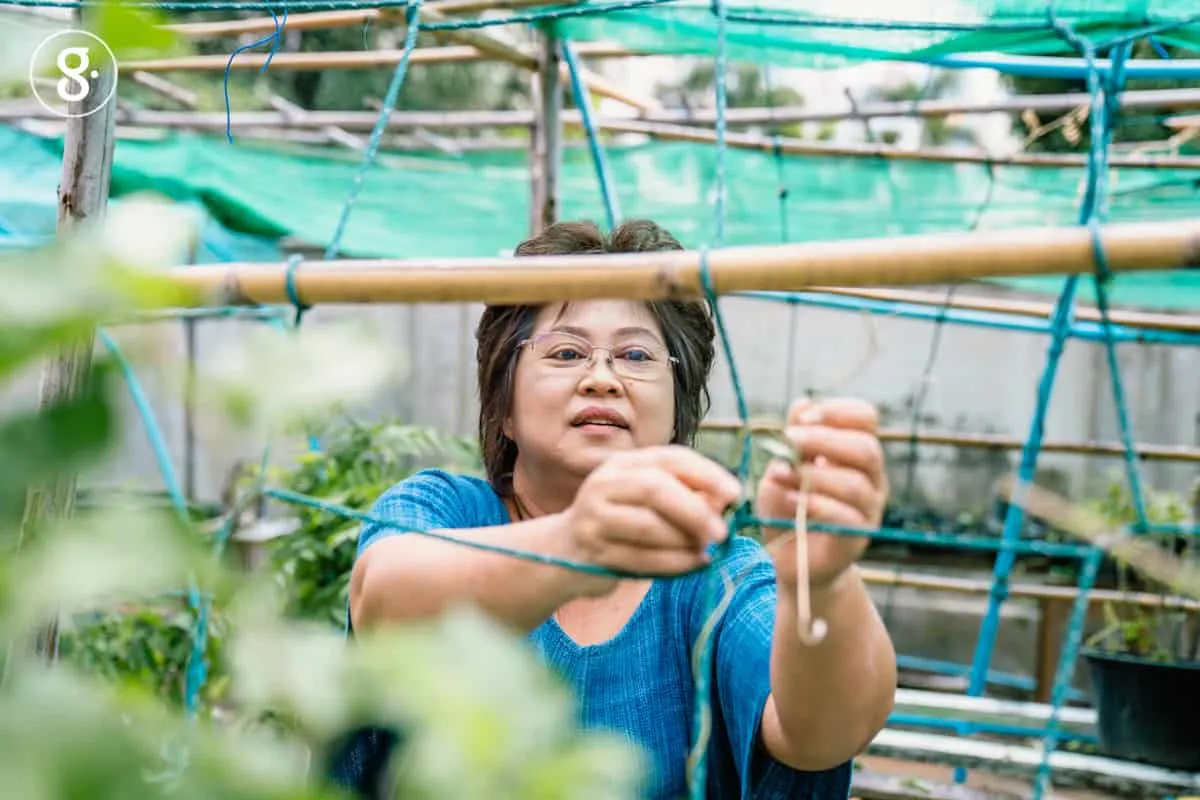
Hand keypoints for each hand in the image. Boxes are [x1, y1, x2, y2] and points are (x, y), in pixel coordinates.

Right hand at [563, 445, 742, 596]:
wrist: (566, 551)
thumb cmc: (621, 522)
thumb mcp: (647, 499)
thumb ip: (683, 494)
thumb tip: (724, 502)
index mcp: (624, 463)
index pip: (670, 458)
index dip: (706, 473)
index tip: (735, 494)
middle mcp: (605, 483)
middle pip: (655, 488)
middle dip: (694, 510)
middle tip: (722, 531)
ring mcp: (593, 516)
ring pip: (648, 526)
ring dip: (685, 542)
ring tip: (708, 551)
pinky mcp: (592, 550)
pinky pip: (640, 558)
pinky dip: (674, 564)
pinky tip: (694, 565)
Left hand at [754, 397, 887, 591]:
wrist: (791, 558)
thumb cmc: (787, 506)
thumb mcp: (783, 466)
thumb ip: (794, 439)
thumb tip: (802, 402)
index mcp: (855, 453)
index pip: (867, 418)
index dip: (839, 411)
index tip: (803, 417)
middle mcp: (871, 478)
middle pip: (867, 449)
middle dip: (825, 440)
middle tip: (790, 440)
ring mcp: (869, 509)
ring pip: (856, 484)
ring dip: (815, 475)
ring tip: (782, 474)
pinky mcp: (858, 537)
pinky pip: (847, 517)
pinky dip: (817, 504)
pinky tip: (792, 500)